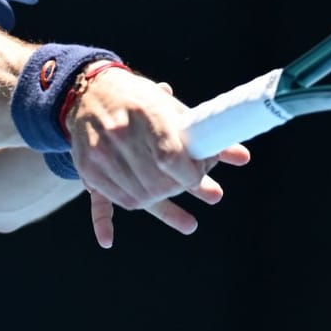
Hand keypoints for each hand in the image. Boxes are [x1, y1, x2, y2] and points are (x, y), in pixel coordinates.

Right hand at [66, 73, 250, 247]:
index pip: (172, 157)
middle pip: (156, 181)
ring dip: (159, 202)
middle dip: (182, 189)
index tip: (205, 178)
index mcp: (146, 113)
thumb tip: (243, 158)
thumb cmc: (139, 99)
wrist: (90, 91)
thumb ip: (205, 135)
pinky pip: (96, 200)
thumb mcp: (172, 109)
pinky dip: (104, 223)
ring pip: (135, 196)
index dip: (192, 176)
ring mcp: (100, 153)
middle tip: (203, 190)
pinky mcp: (87, 168)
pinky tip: (108, 239)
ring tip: (174, 195)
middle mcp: (119, 134)